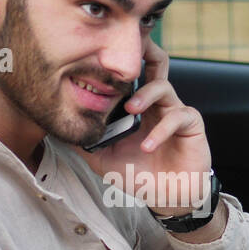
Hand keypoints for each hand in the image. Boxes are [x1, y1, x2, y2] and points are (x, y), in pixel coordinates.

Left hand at [74, 38, 212, 216]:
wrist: (166, 197)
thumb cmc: (139, 175)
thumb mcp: (103, 159)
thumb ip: (85, 143)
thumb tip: (57, 131)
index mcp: (137, 105)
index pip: (131, 74)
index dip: (120, 62)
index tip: (102, 53)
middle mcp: (156, 103)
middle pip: (155, 64)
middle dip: (144, 52)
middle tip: (127, 53)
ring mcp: (174, 111)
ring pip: (163, 86)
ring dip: (145, 95)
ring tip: (131, 110)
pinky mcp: (190, 124)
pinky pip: (178, 116)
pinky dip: (161, 129)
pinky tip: (147, 145)